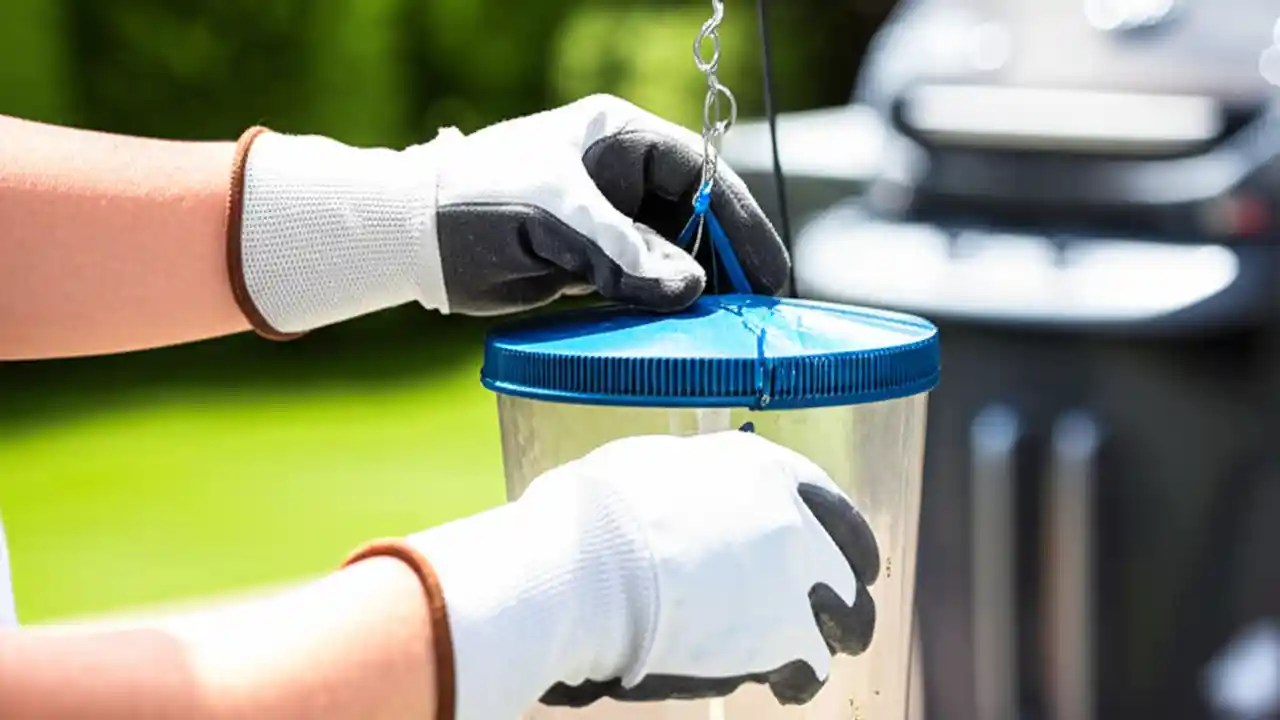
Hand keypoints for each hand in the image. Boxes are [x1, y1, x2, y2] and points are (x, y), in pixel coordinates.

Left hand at [233, 95, 788, 335]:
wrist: (413, 237)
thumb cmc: (477, 202)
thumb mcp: (554, 216)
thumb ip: (621, 252)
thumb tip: (688, 290)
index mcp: (618, 139)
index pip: (701, 174)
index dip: (739, 221)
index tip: (767, 271)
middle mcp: (619, 176)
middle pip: (696, 217)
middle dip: (726, 260)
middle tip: (755, 311)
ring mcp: (606, 220)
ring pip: (672, 254)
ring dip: (697, 289)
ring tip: (727, 328)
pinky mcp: (589, 261)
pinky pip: (641, 282)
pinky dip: (663, 305)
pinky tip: (682, 331)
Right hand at [408, 431, 878, 718]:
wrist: (588, 568)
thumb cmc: (596, 514)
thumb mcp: (654, 467)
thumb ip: (693, 485)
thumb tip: (683, 496)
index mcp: (764, 468)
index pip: (827, 501)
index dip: (832, 533)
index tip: (827, 550)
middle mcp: (795, 518)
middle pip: (848, 559)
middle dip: (841, 585)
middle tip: (827, 608)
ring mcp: (799, 580)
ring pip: (850, 617)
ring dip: (833, 634)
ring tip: (810, 655)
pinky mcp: (787, 639)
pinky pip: (814, 667)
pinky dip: (799, 679)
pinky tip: (783, 685)